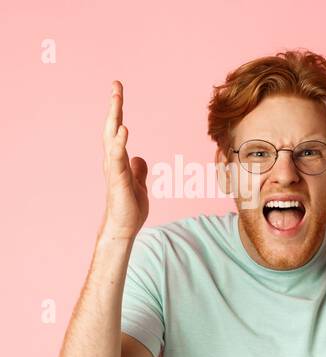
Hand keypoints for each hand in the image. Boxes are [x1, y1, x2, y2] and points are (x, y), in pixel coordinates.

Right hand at [100, 80, 148, 239]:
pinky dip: (120, 143)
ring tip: (116, 99)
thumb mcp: (139, 184)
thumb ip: (138, 170)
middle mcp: (113, 160)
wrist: (124, 227)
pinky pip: (118, 157)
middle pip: (111, 127)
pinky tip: (124, 130)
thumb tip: (140, 158)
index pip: (117, 129)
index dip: (117, 110)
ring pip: (112, 138)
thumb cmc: (129, 207)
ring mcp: (114, 169)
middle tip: (116, 85)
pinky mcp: (118, 180)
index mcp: (119, 159)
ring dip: (114, 118)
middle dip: (114, 106)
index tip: (117, 90)